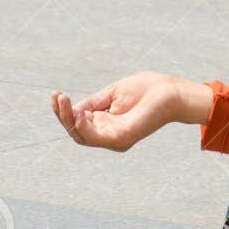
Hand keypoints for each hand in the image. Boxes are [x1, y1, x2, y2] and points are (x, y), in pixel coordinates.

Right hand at [50, 72, 212, 152]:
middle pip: (76, 131)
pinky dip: (83, 127)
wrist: (172, 91)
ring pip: (82, 136)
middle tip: (56, 96)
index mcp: (107, 123)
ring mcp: (115, 138)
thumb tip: (72, 108)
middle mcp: (109, 134)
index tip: (56, 94)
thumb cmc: (148, 90)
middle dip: (62, 115)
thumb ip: (94, 102)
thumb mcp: (113, 93)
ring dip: (68, 119)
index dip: (64, 110)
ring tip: (62, 101)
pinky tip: (77, 113)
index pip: (78, 122)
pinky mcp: (122, 138)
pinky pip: (95, 138)